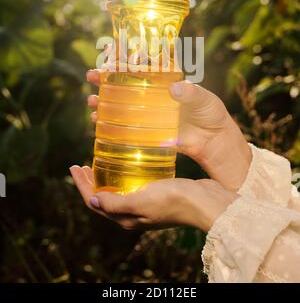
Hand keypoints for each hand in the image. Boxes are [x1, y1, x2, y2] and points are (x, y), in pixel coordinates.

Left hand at [70, 165, 236, 231]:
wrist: (204, 201)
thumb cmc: (174, 201)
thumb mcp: (141, 201)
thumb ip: (116, 203)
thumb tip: (93, 199)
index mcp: (126, 217)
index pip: (94, 202)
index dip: (81, 186)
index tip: (73, 166)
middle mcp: (132, 213)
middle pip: (103, 197)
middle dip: (90, 182)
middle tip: (82, 164)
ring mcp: (144, 205)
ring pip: (117, 192)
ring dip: (105, 179)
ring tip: (99, 163)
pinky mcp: (155, 195)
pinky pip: (132, 185)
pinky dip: (123, 176)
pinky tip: (126, 164)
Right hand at [87, 70, 250, 189]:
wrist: (216, 143)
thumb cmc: (212, 115)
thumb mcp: (205, 101)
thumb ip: (191, 94)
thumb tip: (175, 88)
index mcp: (166, 81)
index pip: (142, 65)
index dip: (126, 58)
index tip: (111, 53)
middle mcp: (154, 94)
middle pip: (125, 83)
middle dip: (106, 78)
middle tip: (92, 76)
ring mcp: (149, 113)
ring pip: (121, 103)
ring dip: (103, 101)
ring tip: (90, 101)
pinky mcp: (147, 131)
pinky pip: (125, 126)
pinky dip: (110, 124)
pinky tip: (97, 123)